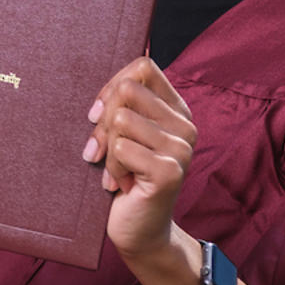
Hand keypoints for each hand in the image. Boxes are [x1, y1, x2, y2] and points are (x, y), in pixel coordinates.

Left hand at [82, 56, 197, 259]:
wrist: (137, 230)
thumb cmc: (124, 176)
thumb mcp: (123, 132)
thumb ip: (124, 100)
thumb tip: (131, 54)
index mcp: (176, 110)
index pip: (143, 67)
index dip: (112, 86)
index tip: (99, 114)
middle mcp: (186, 126)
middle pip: (127, 89)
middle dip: (103, 120)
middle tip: (103, 149)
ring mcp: (181, 148)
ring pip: (120, 120)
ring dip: (107, 149)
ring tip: (115, 169)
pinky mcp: (170, 171)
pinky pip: (121, 149)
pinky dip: (111, 168)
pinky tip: (119, 185)